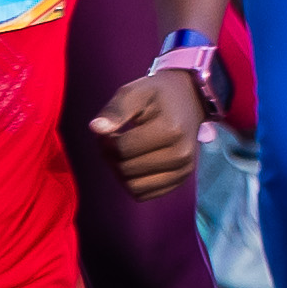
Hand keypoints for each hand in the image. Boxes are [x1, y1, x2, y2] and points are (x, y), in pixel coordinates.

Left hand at [90, 53, 206, 197]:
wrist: (191, 99)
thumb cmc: (158, 95)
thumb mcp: (135, 92)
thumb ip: (114, 110)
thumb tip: (95, 129)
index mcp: (170, 130)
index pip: (121, 149)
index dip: (105, 141)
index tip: (108, 129)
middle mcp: (181, 154)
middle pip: (125, 170)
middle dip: (111, 157)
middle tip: (115, 139)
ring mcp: (183, 169)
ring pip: (133, 187)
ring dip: (120, 172)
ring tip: (124, 152)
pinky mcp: (180, 179)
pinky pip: (144, 194)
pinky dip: (132, 182)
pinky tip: (135, 163)